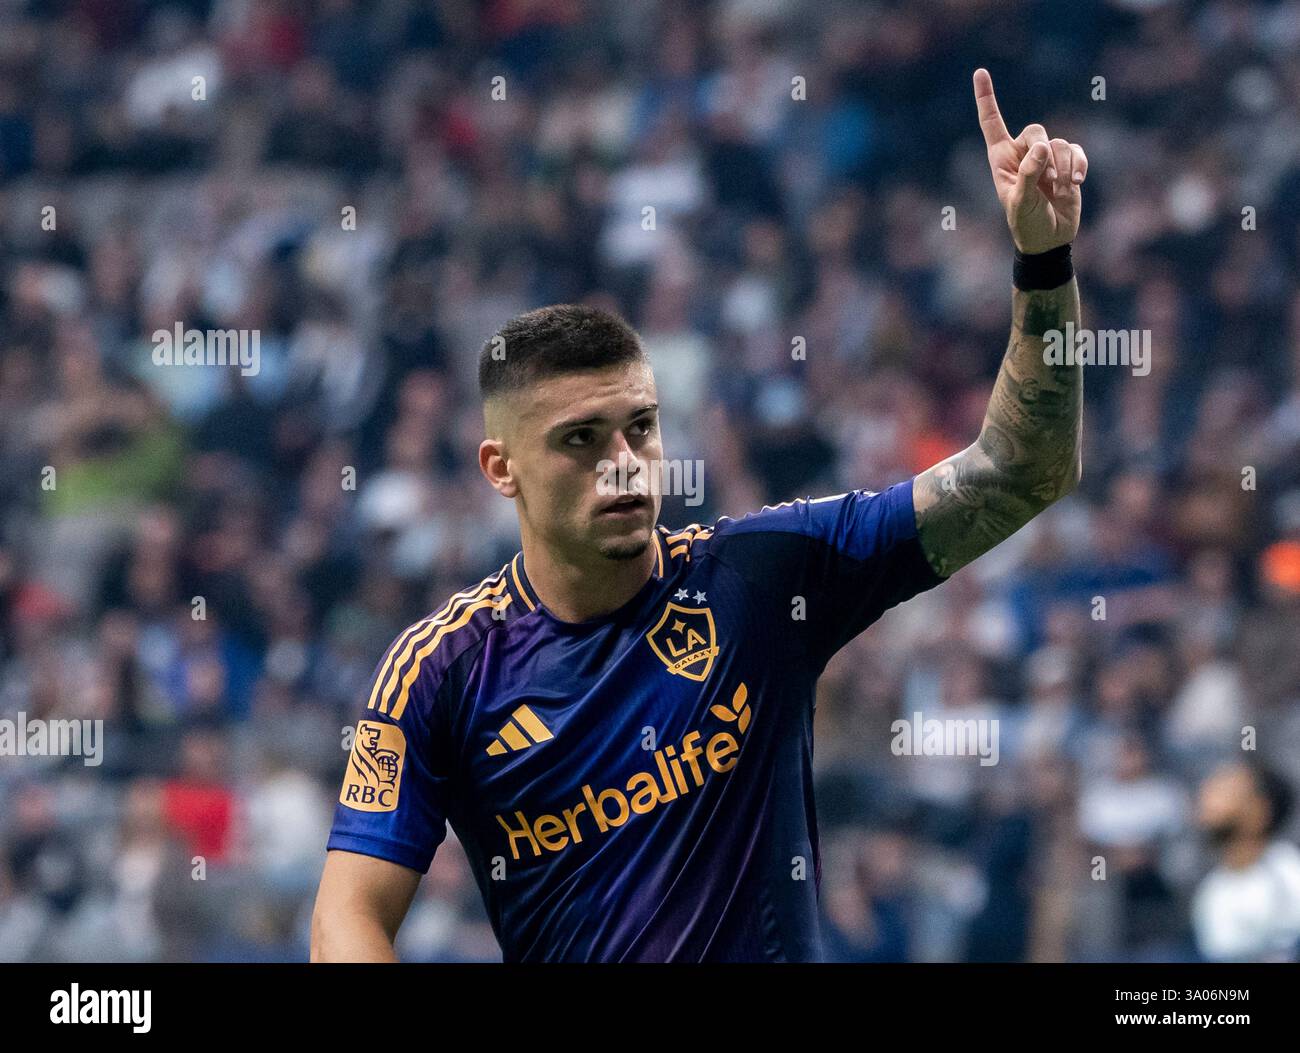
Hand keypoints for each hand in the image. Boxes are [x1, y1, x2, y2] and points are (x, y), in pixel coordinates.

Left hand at [974, 68, 1086, 253]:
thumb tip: (1042, 148)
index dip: (986, 98)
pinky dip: (1078, 165)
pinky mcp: (1068, 163)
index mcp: (1001, 160)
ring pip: (1058, 143)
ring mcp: (1046, 158)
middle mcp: (1022, 154)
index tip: (979, 72)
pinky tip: (1076, 185)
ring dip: (1062, 167)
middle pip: (1035, 130)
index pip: (991, 123)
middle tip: (1047, 182)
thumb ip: (1028, 174)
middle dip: (1043, 153)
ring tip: (1059, 190)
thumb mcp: (1021, 203)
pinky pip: (1075, 150)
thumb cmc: (1027, 224)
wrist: (1049, 239)